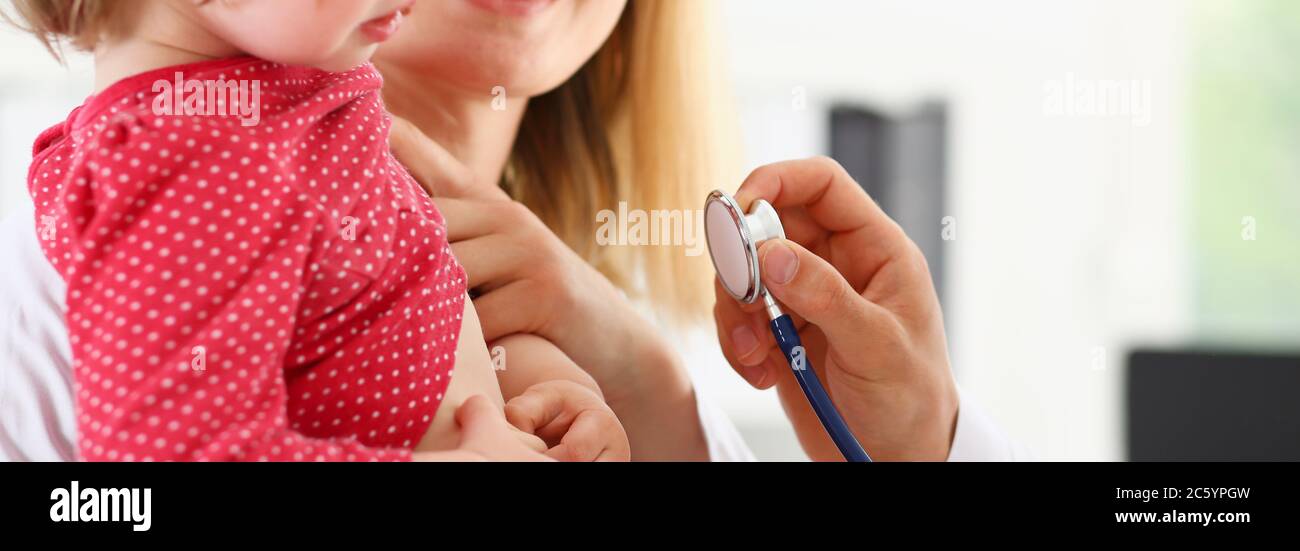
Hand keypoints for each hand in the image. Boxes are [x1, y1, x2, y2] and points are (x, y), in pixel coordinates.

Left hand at [389, 117, 705, 459]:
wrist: (617, 342)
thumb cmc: (539, 303)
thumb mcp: (498, 258)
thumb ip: (449, 232)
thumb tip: (378, 214)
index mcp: (492, 205)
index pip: (432, 168)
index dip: (394, 147)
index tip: (355, 135)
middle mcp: (509, 217)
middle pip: (428, 224)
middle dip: (387, 249)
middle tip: (339, 269)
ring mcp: (530, 252)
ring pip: (450, 271)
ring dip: (420, 303)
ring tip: (382, 323)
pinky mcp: (546, 294)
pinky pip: (481, 318)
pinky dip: (461, 345)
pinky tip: (442, 361)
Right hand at [712, 157, 958, 460]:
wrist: (896, 458)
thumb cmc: (910, 400)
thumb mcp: (876, 347)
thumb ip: (826, 296)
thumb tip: (772, 253)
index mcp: (875, 250)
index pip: (821, 185)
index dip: (776, 180)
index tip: (738, 207)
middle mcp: (836, 265)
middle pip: (768, 225)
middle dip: (742, 259)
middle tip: (739, 297)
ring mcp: (805, 298)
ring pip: (744, 272)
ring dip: (735, 310)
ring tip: (753, 353)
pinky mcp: (780, 333)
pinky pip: (738, 317)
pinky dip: (735, 344)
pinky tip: (761, 374)